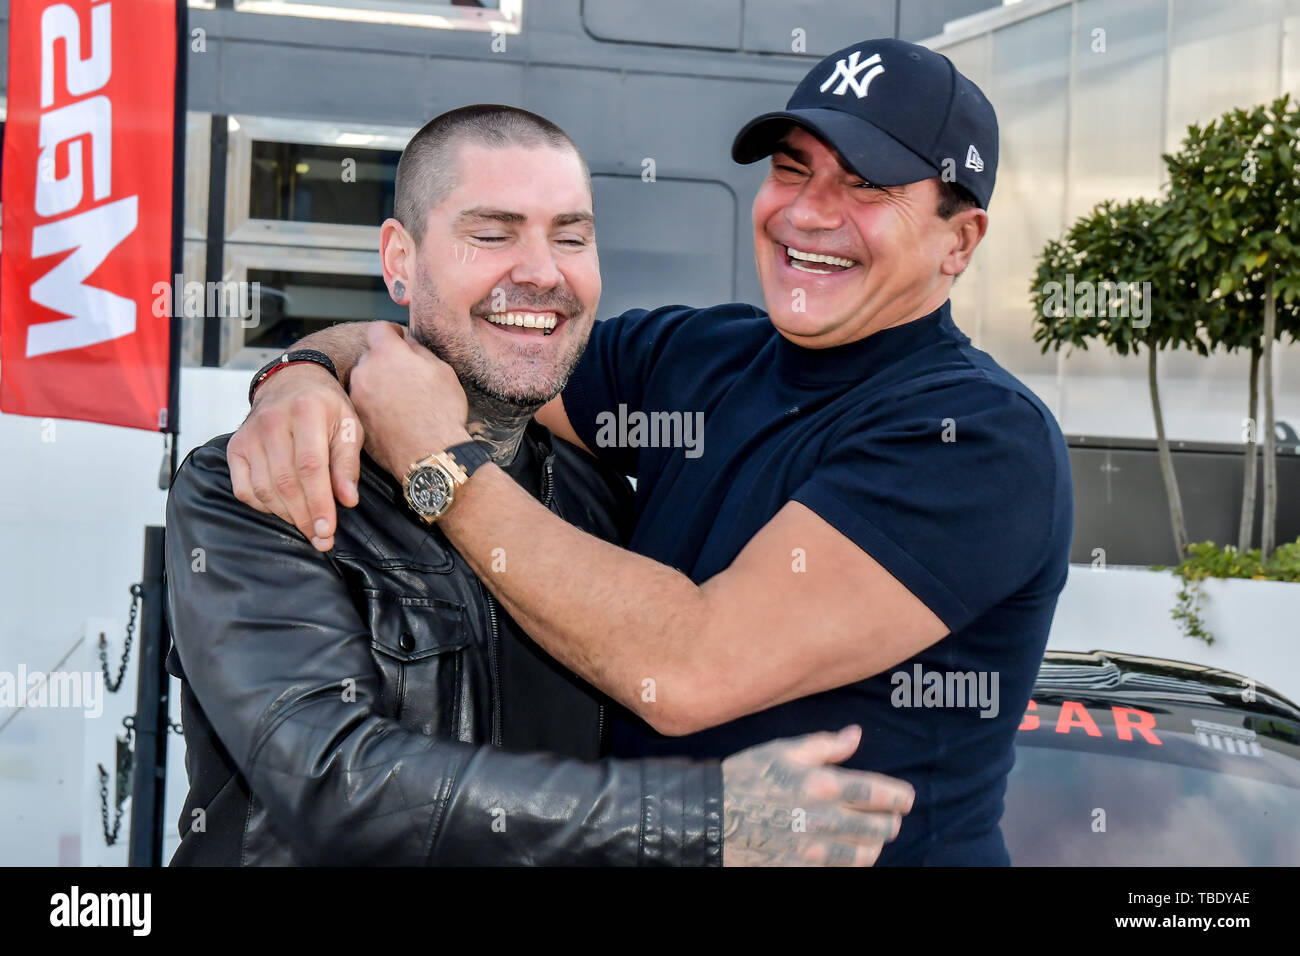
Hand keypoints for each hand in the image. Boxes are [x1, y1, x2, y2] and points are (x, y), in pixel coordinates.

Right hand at [229, 364, 361, 550]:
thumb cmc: (326, 407)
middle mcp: (272, 422)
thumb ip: (347, 463)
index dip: (318, 502)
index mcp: (306, 411)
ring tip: (307, 527)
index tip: (327, 530)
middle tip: (321, 540)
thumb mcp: (349, 426)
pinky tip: (284, 509)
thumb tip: (347, 500)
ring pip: (263, 489)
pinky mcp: (235, 447)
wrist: (291, 382)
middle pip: (286, 482)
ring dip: (286, 515)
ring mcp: (249, 435)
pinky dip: (263, 506)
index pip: (310, 467)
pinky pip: (244, 488)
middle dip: (305, 517)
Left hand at [349, 323, 471, 480]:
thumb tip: (408, 343)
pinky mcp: (356, 418)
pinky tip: (394, 415)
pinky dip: (374, 404)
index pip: (379, 328)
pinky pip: (363, 402)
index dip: (391, 331)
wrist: (430, 454)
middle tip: (405, 374)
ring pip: (364, 380)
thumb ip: (420, 350)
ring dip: (378, 383)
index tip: (399, 338)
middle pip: (370, 355)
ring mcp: (357, 397)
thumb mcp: (442, 371)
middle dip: (385, 360)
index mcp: (387, 353)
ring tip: (400, 399)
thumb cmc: (441, 412)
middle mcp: (365, 371)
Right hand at [721, 725, 912, 866]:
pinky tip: (853, 851)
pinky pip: (842, 869)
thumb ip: (825, 745)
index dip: (899, 797)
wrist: (711, 818)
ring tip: (875, 835)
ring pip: (865, 853)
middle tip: (892, 816)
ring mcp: (814, 849)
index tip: (906, 797)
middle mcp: (823, 820)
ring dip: (876, 843)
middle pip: (878, 827)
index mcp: (823, 785)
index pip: (877, 794)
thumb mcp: (783, 750)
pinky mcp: (803, 867)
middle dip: (891, 820)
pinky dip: (855, 861)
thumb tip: (856, 735)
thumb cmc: (747, 777)